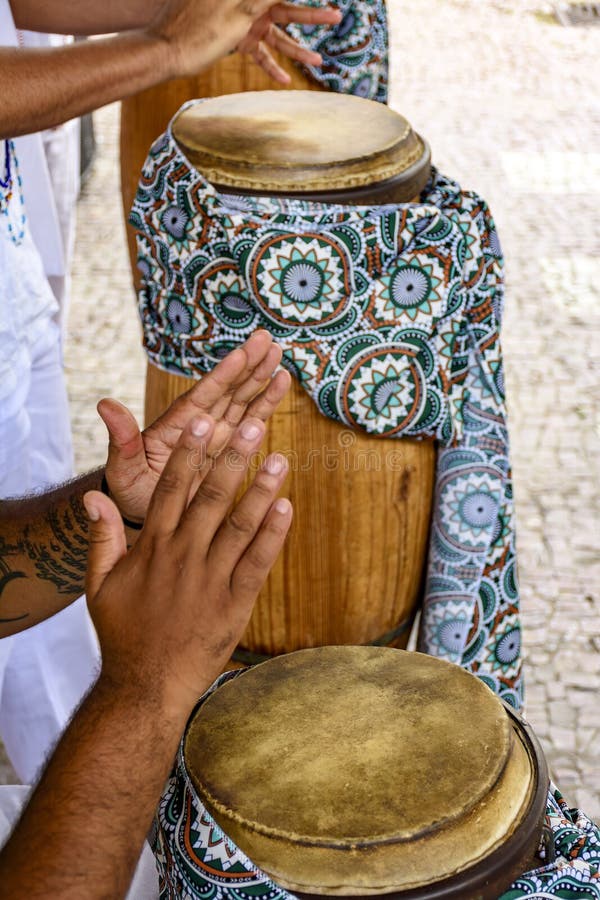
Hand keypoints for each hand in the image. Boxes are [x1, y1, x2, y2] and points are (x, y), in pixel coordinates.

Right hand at [83, 414, 291, 719]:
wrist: (144, 687)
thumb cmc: (123, 634)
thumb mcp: (99, 585)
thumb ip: (102, 537)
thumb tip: (93, 497)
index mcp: (152, 547)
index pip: (171, 489)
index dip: (188, 453)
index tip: (202, 422)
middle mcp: (182, 557)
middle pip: (210, 497)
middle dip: (232, 458)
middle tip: (253, 425)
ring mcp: (210, 580)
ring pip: (238, 525)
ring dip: (260, 490)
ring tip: (279, 457)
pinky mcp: (234, 604)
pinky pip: (256, 563)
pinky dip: (272, 535)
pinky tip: (286, 508)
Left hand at [100, 330, 289, 523]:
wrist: (146, 518)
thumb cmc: (130, 492)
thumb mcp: (123, 468)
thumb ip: (121, 439)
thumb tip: (104, 403)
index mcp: (175, 427)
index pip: (201, 397)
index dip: (221, 376)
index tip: (241, 354)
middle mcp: (198, 425)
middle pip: (226, 391)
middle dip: (247, 366)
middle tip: (266, 338)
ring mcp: (216, 436)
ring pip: (242, 401)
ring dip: (261, 378)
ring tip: (277, 354)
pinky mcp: (232, 450)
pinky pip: (253, 423)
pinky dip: (267, 403)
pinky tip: (281, 382)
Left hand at [150, 0, 341, 82]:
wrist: (165, 50)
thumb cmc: (197, 29)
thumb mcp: (238, 9)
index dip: (308, 2)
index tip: (331, 9)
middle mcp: (247, 2)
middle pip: (288, 9)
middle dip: (312, 15)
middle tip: (338, 16)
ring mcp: (242, 21)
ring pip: (277, 36)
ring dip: (297, 49)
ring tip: (319, 61)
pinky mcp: (235, 39)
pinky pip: (259, 53)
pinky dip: (271, 66)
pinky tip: (286, 82)